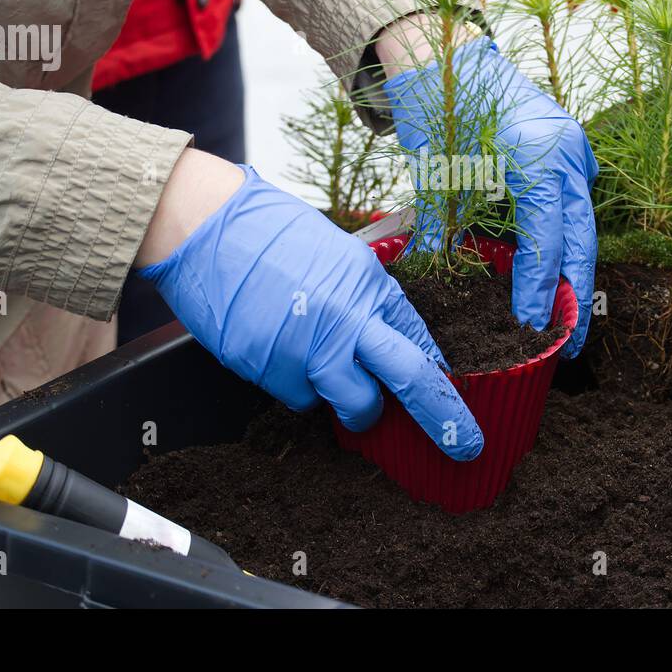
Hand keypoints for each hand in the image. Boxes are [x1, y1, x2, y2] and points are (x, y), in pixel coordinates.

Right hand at [137, 156, 482, 459]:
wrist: (206, 224)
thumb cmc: (268, 232)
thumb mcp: (336, 254)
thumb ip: (363, 300)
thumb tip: (384, 343)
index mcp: (370, 285)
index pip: (421, 344)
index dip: (441, 382)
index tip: (458, 408)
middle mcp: (349, 319)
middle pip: (411, 379)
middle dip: (443, 419)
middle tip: (465, 446)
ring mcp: (309, 347)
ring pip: (350, 405)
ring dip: (345, 402)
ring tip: (318, 365)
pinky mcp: (270, 368)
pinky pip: (298, 398)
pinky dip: (294, 385)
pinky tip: (275, 348)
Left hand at [380, 34, 598, 357]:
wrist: (446, 50)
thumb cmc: (438, 106)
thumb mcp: (437, 174)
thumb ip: (441, 231)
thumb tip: (433, 277)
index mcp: (538, 160)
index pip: (545, 244)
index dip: (538, 291)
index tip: (529, 328)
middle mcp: (567, 154)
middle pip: (580, 241)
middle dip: (575, 295)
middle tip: (570, 343)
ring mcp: (574, 147)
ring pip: (582, 224)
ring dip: (573, 270)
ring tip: (565, 316)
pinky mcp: (568, 145)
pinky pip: (573, 201)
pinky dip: (564, 237)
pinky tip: (554, 269)